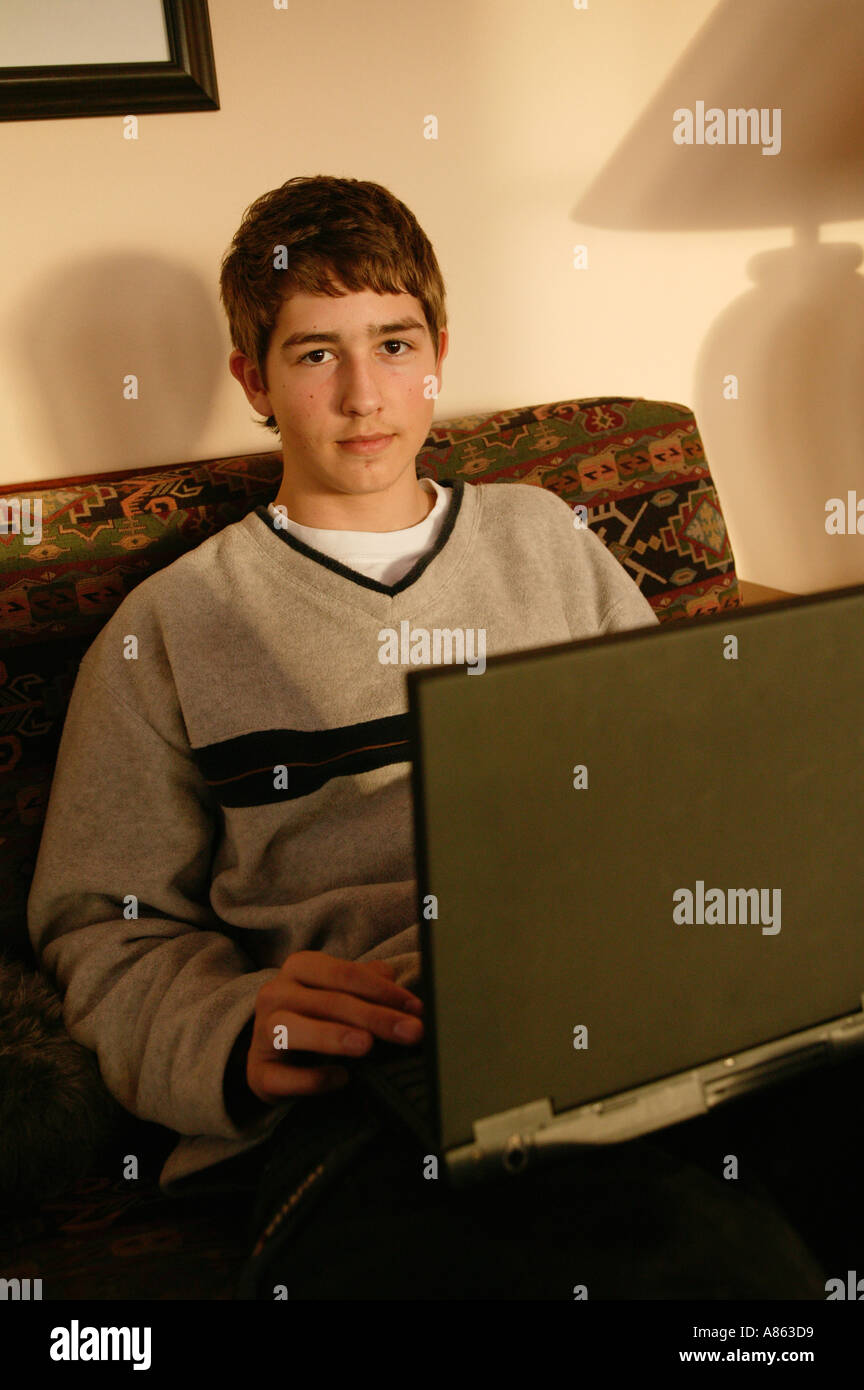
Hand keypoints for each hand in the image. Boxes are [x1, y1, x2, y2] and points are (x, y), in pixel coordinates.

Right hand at [246, 951, 423, 1105]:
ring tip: (366, 1045)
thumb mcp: (339, 993)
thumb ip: (368, 983)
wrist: (271, 1052)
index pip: (345, 973)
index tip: (416, 1009)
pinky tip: (341, 1078)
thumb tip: (398, 983)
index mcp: (300, 967)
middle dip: (375, 1017)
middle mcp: (276, 993)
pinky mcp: (259, 1072)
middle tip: (412, 1032)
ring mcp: (262, 1032)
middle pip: (329, 1002)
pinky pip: (284, 1076)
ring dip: (333, 1036)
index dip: (383, 990)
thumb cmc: (315, 1015)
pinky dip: (313, 1078)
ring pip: (294, 1030)